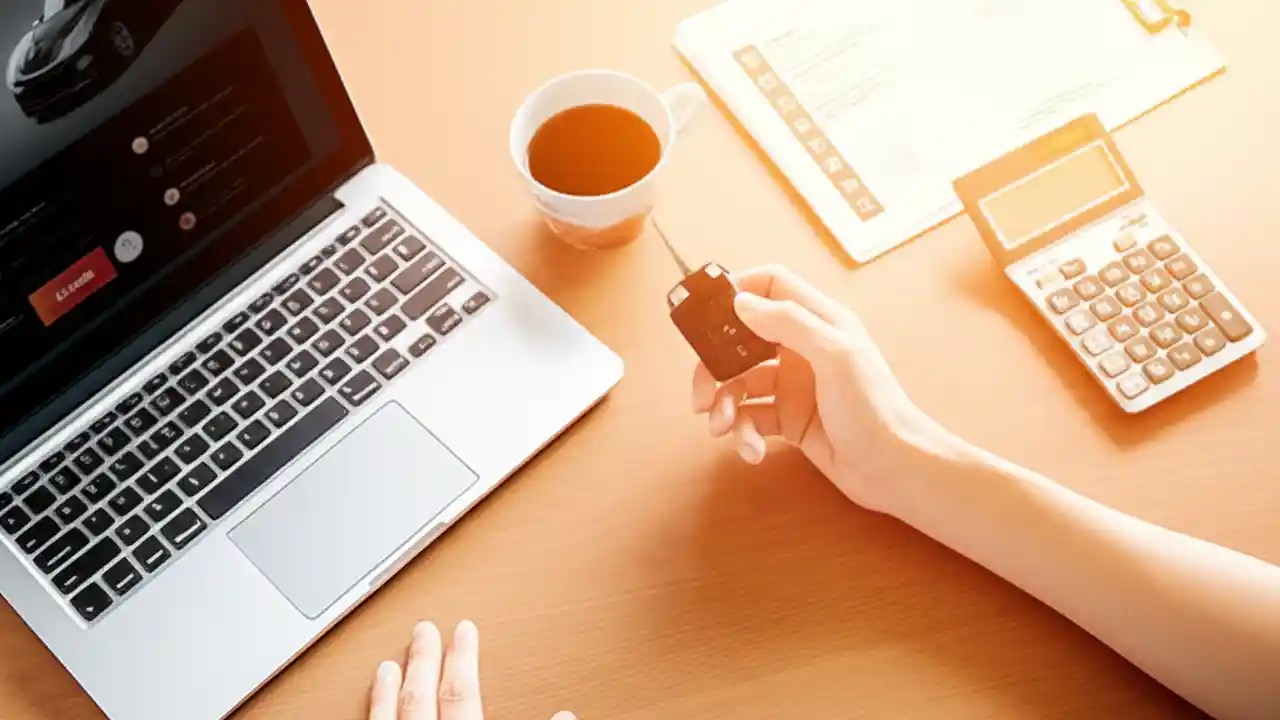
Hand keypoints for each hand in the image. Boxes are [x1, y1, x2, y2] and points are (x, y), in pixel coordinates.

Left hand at [369, 620, 575, 719]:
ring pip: (389, 718)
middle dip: (423, 661)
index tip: (463, 630)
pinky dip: (372, 716)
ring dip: (387, 692)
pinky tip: (372, 707)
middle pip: (421, 700)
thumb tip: (566, 717)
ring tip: (387, 667)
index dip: (463, 658)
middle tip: (422, 631)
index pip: (461, 694)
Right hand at [691, 265, 960, 513]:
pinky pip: (751, 418)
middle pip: (741, 340)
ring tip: (721, 429)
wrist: (894, 470)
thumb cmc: (873, 408)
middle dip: (714, 366)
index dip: (739, 289)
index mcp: (818, 321)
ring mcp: (794, 386)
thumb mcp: (834, 356)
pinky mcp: (789, 420)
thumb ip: (788, 323)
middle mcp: (802, 348)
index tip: (707, 313)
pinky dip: (743, 433)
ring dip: (724, 406)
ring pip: (740, 384)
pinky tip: (752, 452)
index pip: (772, 285)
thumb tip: (740, 301)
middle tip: (699, 393)